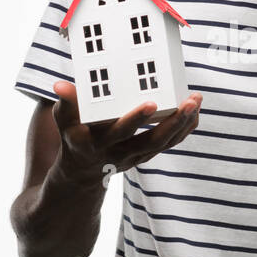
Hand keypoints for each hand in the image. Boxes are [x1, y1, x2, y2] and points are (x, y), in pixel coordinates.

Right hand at [50, 81, 201, 185]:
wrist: (83, 171)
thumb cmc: (74, 137)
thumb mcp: (65, 122)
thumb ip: (66, 103)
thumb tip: (60, 85)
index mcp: (99, 142)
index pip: (120, 132)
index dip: (136, 119)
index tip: (151, 103)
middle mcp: (120, 152)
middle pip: (152, 140)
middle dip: (173, 122)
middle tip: (190, 102)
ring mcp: (136, 156)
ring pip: (165, 143)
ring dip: (183, 124)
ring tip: (196, 101)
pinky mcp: (146, 155)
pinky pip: (169, 144)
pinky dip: (184, 129)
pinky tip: (194, 112)